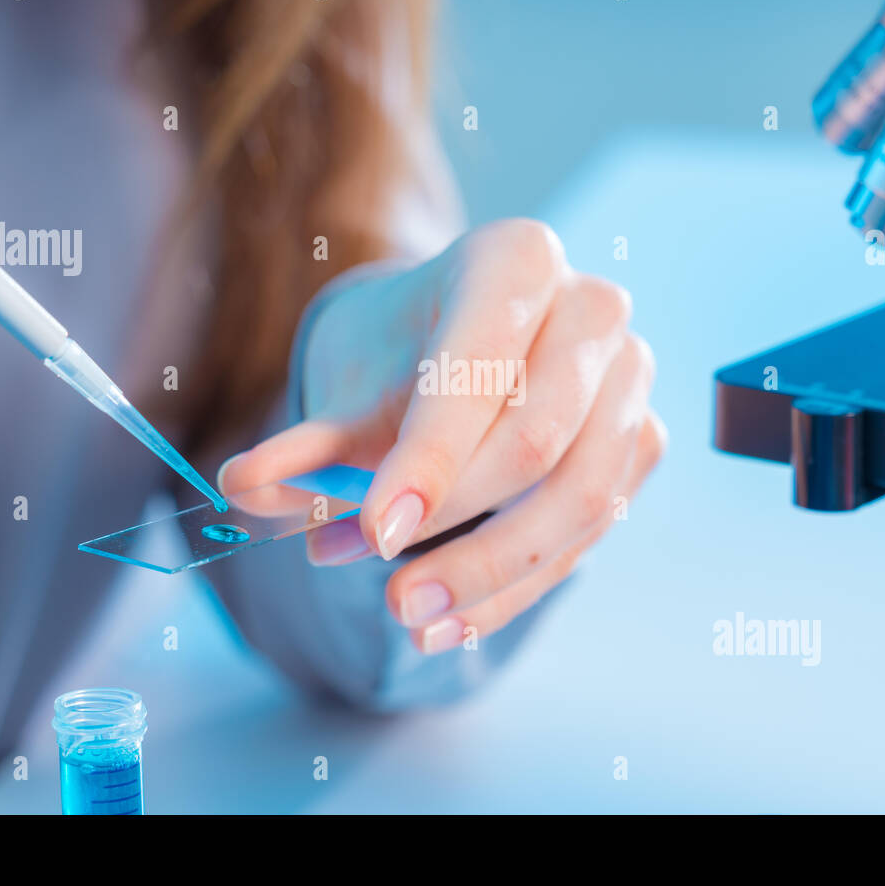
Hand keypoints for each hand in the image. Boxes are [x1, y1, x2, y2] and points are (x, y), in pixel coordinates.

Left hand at [218, 219, 665, 652]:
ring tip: (413, 621)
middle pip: (537, 443)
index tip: (375, 534)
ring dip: (494, 576)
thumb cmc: (399, 356)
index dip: (431, 459)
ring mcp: (631, 376)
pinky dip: (518, 588)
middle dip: (456, 530)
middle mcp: (592, 309)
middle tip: (388, 597)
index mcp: (516, 259)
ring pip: (582, 500)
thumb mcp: (345, 389)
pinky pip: (592, 532)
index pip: (479, 369)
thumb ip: (302, 443)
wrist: (452, 345)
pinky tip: (453, 625)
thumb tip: (241, 489)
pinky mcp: (643, 440)